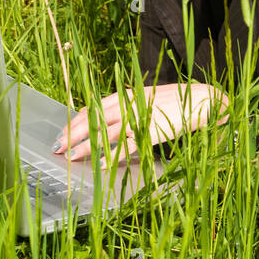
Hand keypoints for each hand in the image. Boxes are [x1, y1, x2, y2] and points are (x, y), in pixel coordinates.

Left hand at [52, 82, 228, 164]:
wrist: (201, 99)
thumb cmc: (175, 100)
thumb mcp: (147, 97)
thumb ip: (128, 105)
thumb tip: (107, 115)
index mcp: (127, 95)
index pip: (94, 108)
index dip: (76, 121)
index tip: (63, 132)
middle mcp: (129, 105)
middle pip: (93, 119)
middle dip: (73, 133)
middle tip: (58, 146)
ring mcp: (138, 118)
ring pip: (104, 133)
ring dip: (86, 145)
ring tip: (71, 156)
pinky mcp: (150, 131)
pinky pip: (126, 146)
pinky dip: (111, 155)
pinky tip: (99, 163)